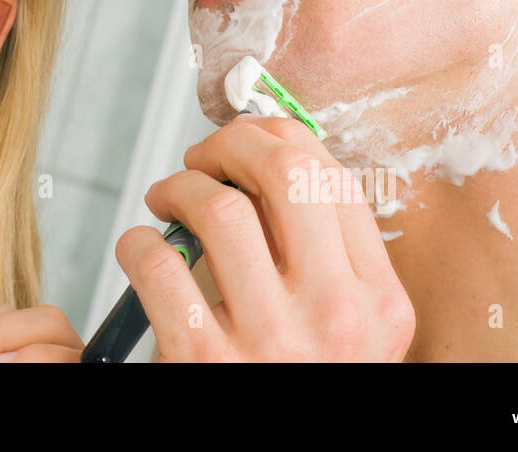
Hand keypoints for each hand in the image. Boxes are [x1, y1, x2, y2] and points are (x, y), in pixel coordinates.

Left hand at [117, 115, 415, 360]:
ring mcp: (273, 342)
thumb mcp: (344, 331)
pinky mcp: (206, 362)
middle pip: (287, 173)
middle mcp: (337, 317)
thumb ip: (323, 258)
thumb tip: (267, 162)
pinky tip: (139, 250)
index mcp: (380, 303)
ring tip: (165, 199)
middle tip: (203, 157)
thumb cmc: (297, 379)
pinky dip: (138, 244)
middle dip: (233, 142)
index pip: (334, 179)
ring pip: (222, 211)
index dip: (278, 139)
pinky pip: (161, 267)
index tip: (245, 142)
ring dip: (180, 187)